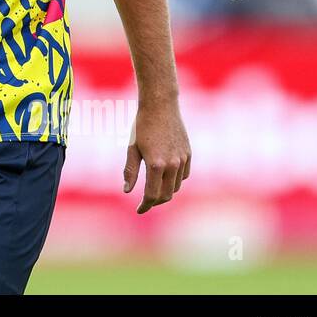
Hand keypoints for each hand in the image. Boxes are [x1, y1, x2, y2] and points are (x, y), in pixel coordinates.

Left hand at [123, 98, 190, 213]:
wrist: (161, 106)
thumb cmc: (142, 126)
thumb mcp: (132, 148)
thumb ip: (130, 171)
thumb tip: (127, 191)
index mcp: (156, 164)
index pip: (152, 195)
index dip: (145, 205)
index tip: (139, 210)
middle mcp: (172, 165)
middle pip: (166, 195)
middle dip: (155, 202)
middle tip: (145, 202)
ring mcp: (183, 160)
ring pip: (176, 186)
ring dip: (165, 192)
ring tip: (154, 190)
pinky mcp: (189, 154)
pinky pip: (184, 175)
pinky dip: (175, 181)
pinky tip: (166, 178)